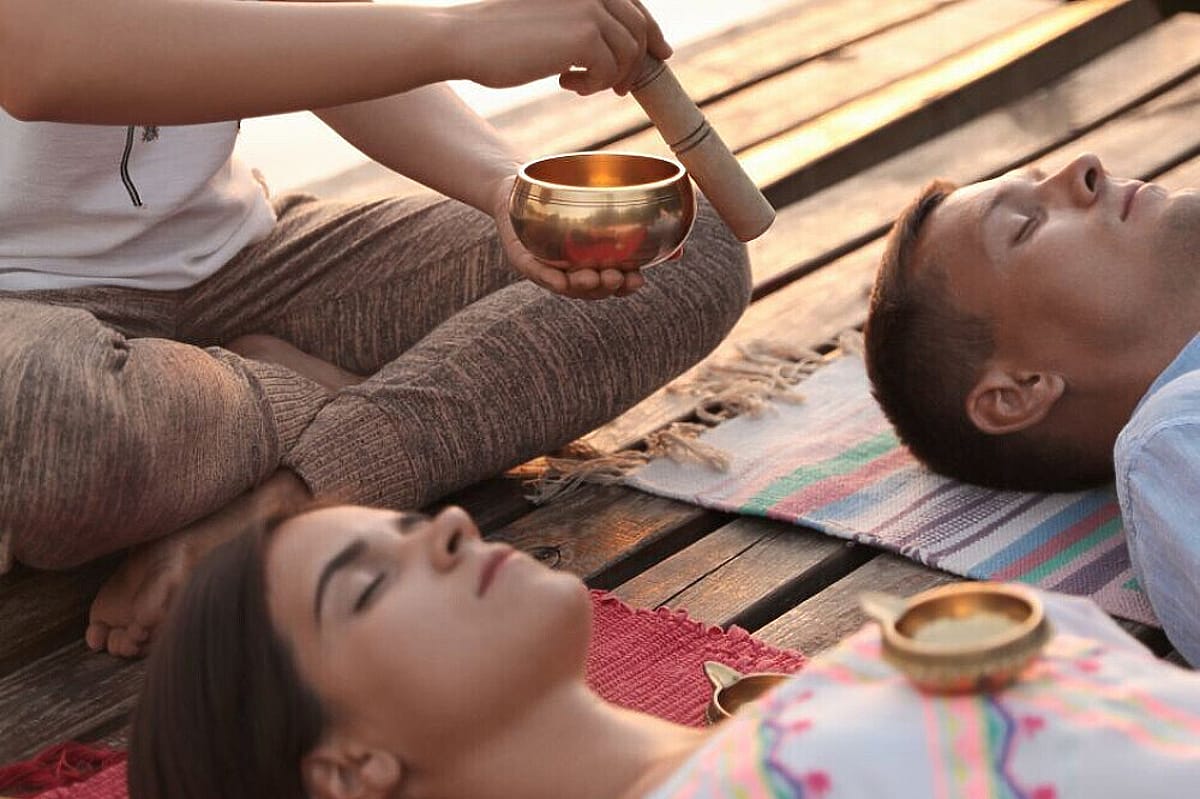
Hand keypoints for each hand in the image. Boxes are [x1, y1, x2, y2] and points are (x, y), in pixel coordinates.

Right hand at [453, 0, 671, 95]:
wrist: (465, 39)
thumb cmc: (501, 34)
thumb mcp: (551, 17)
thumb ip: (585, 21)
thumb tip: (624, 45)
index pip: (635, 5)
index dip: (652, 32)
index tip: (661, 54)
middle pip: (639, 30)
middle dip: (634, 64)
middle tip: (617, 90)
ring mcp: (590, 8)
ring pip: (628, 53)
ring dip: (607, 77)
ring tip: (577, 84)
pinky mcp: (584, 35)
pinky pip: (609, 71)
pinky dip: (592, 85)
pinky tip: (562, 83)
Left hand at [491, 174, 647, 298]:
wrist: (516, 183)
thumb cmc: (566, 194)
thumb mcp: (607, 206)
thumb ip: (642, 224)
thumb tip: (680, 248)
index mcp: (592, 262)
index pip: (613, 284)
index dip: (626, 287)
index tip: (639, 280)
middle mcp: (570, 269)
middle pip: (591, 288)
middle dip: (606, 287)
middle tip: (618, 278)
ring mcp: (546, 267)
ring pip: (566, 285)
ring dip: (580, 285)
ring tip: (592, 278)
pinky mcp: (522, 259)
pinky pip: (536, 272)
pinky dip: (549, 277)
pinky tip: (561, 281)